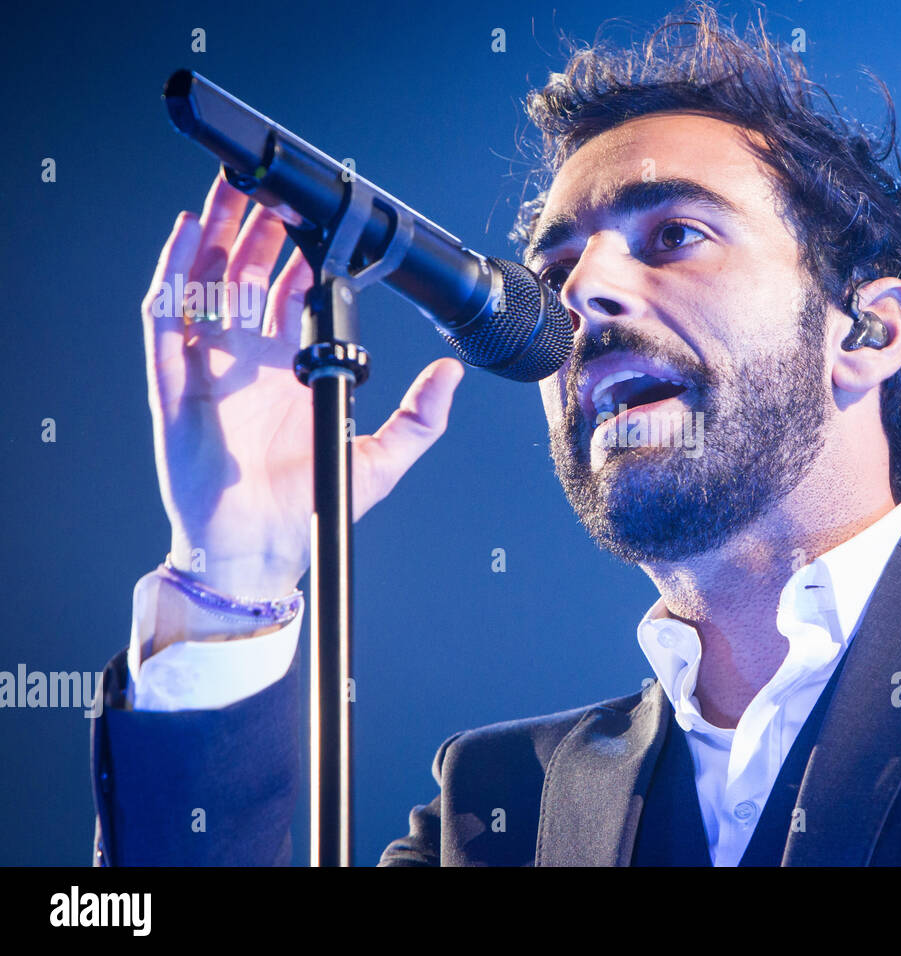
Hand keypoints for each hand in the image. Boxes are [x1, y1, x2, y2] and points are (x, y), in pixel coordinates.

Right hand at [142, 171, 463, 596]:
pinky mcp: (175, 382)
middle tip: (271, 184)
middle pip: (250, 274)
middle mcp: (249, 359)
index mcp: (292, 368)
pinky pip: (167, 318)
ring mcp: (210, 365)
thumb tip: (453, 374)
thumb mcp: (380, 458)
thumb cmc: (309, 507)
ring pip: (208, 282)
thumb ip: (421, 418)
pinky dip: (174, 272)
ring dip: (218, 233)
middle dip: (258, 227)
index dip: (304, 252)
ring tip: (230, 187)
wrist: (258, 549)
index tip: (320, 218)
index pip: (296, 293)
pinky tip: (189, 234)